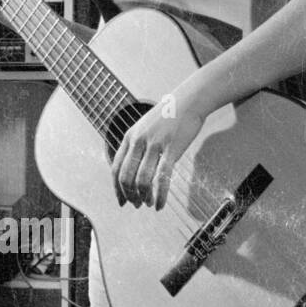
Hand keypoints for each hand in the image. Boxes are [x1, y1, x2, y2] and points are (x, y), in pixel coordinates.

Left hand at [111, 89, 205, 209]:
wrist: (189, 101)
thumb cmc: (169, 117)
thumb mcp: (145, 127)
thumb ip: (137, 146)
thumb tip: (133, 169)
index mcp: (129, 137)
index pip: (116, 168)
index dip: (117, 189)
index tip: (121, 201)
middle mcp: (138, 141)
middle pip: (126, 177)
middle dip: (129, 195)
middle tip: (136, 205)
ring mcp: (155, 145)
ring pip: (142, 180)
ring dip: (143, 197)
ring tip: (148, 204)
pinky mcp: (171, 149)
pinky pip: (162, 178)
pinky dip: (159, 196)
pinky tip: (160, 205)